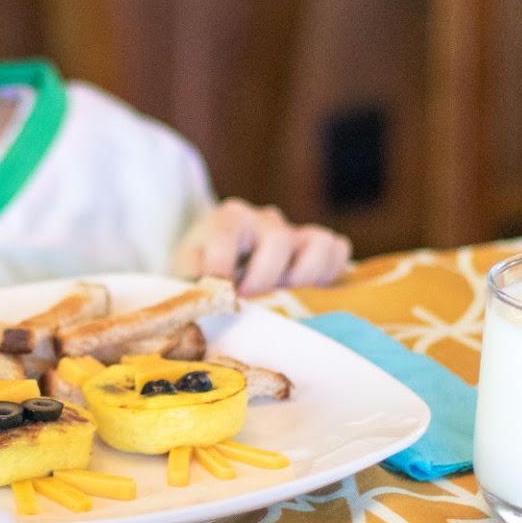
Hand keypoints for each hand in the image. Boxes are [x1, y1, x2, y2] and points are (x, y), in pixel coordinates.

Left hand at [172, 198, 351, 296]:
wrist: (217, 265)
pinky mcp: (315, 247)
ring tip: (282, 296)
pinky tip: (304, 293)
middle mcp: (265, 219)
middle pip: (279, 240)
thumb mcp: (184, 274)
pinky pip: (337, 251)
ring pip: (318, 244)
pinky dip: (328, 274)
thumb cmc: (199, 272)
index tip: (219, 293)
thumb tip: (204, 304)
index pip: (228, 232)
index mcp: (228, 218)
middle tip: (248, 301)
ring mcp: (294, 232)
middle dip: (263, 278)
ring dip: (303, 277)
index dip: (222, 267)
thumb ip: (190, 283)